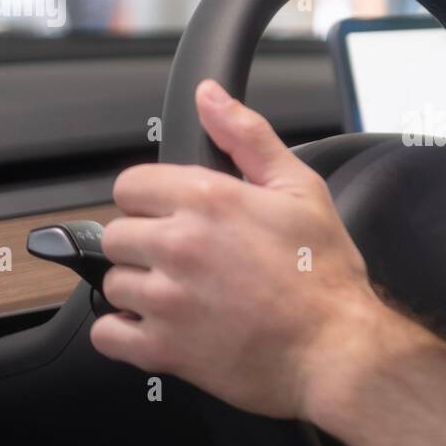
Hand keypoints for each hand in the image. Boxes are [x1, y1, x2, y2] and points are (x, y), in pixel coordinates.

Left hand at [90, 79, 385, 418]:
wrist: (337, 348)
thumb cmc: (325, 275)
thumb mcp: (300, 189)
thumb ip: (247, 136)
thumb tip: (210, 96)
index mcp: (208, 200)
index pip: (130, 185)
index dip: (152, 200)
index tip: (174, 217)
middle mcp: (179, 246)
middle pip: (116, 234)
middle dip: (145, 245)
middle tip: (185, 260)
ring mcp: (167, 300)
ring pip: (112, 284)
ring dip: (139, 290)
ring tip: (182, 296)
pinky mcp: (163, 349)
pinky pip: (108, 335)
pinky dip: (124, 333)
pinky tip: (158, 327)